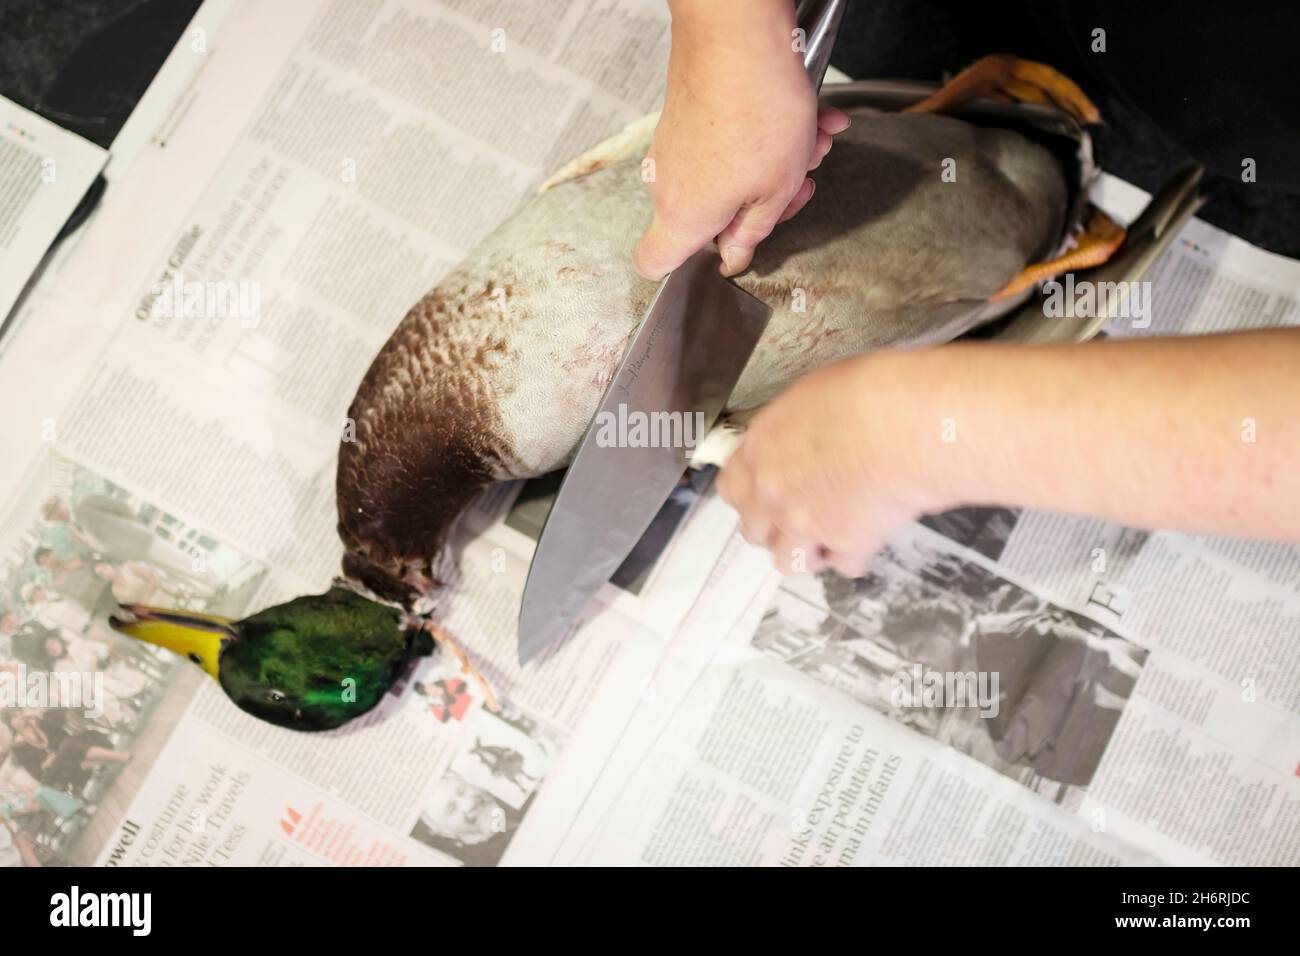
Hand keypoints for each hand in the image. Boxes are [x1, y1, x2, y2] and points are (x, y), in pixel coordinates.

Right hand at [632, 0, 849, 279]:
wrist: (736, 33)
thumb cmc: (755, 110)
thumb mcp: (776, 187)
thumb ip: (755, 229)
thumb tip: (736, 253)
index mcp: (685, 215)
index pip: (653, 263)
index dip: (682, 270)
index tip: (723, 255)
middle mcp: (668, 184)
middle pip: (709, 218)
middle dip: (759, 204)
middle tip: (797, 188)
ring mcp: (673, 148)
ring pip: (726, 174)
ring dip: (773, 165)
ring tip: (812, 141)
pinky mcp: (685, 116)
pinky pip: (726, 142)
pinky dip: (764, 135)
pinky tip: (807, 118)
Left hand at [717, 355, 939, 577]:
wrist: (903, 425)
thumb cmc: (866, 395)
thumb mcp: (811, 395)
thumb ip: (794, 429)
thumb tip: (802, 435)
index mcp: (760, 450)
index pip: (731, 489)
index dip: (750, 495)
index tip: (764, 495)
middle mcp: (774, 493)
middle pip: (755, 532)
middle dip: (775, 529)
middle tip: (798, 518)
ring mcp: (806, 524)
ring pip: (790, 561)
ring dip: (808, 552)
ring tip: (828, 538)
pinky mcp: (845, 545)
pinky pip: (843, 566)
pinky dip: (855, 556)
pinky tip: (867, 538)